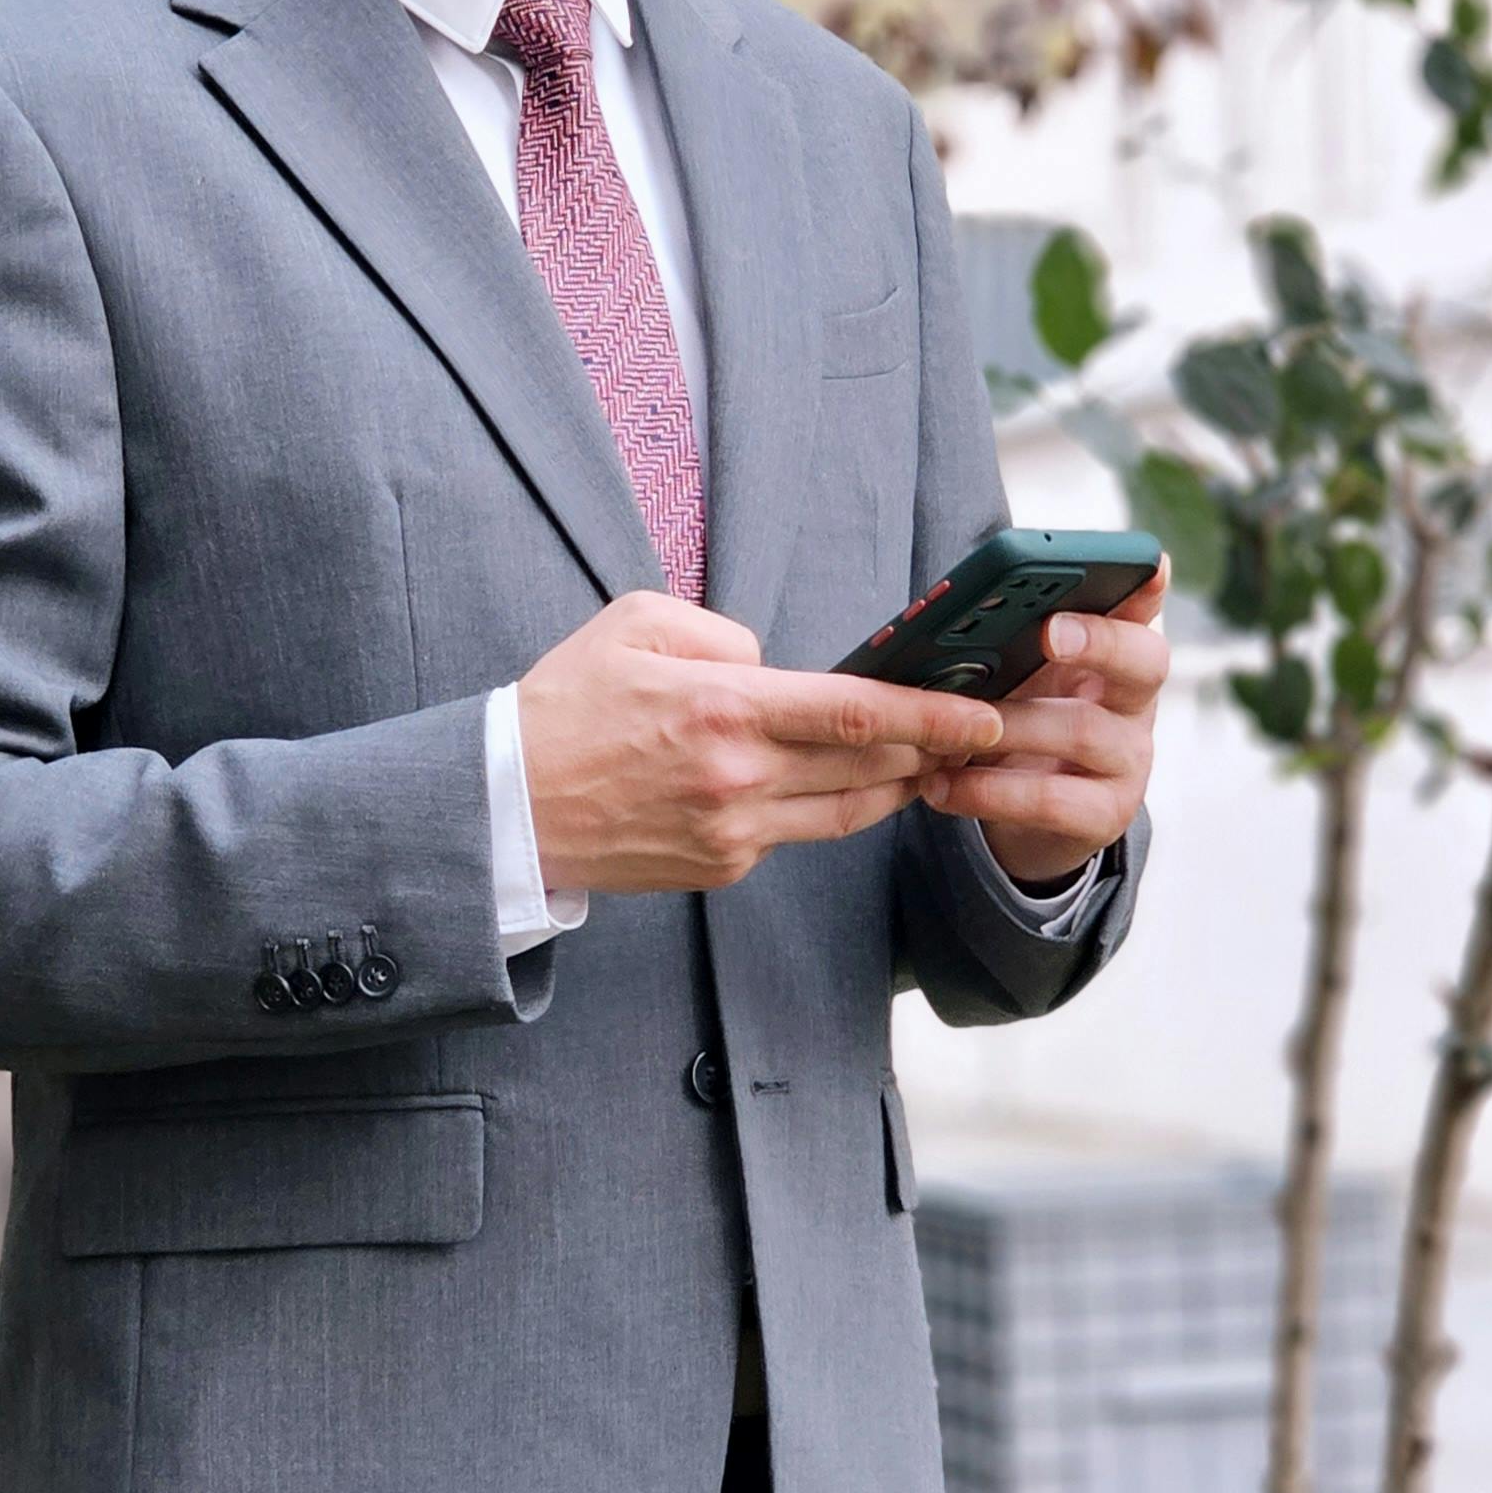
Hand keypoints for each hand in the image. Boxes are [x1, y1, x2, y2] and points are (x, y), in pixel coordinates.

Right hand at [518, 589, 1007, 896]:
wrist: (506, 806)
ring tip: (925, 761)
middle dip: (933, 752)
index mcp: (724, 707)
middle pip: (870, 768)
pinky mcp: (719, 868)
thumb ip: (720, 632)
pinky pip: (792, 834)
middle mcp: (738, 777)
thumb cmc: (566, 706)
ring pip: (845, 812)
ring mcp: (732, 832)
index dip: (933, 715)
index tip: (985, 713)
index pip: (858, 713)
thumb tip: (774, 665)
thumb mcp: (634, 624)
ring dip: (893, 787)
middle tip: (978, 733)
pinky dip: (819, 807)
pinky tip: (828, 784)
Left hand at [920, 558, 1169, 884]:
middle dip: (1096, 640)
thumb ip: (1005, 642)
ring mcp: (1129, 762)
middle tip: (1047, 632)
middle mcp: (1136, 703)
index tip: (1148, 562)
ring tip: (951, 727)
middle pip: (1144, 662)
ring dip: (1011, 725)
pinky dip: (988, 791)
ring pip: (1083, 730)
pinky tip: (941, 785)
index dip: (1149, 586)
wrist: (1027, 822)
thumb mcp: (1015, 679)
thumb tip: (950, 612)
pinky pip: (1049, 800)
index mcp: (1115, 656)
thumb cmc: (1017, 729)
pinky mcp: (1104, 816)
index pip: (1143, 611)